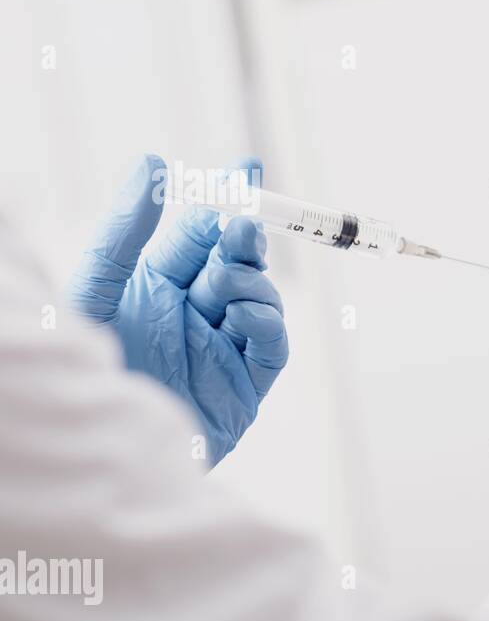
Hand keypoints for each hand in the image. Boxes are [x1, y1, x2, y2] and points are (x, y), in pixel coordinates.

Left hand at [67, 154, 287, 466]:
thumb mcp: (96, 290)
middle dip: (244, 236)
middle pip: (236, 260)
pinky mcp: (246, 385)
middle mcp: (192, 313)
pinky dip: (264, 321)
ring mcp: (223, 348)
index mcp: (155, 286)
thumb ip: (125, 232)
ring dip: (249, 279)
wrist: (100, 454)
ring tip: (222, 283)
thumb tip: (152, 166)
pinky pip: (271, 343)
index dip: (224, 199)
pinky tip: (238, 315)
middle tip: (243, 222)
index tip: (245, 167)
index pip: (199, 233)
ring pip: (260, 296)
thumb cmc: (84, 372)